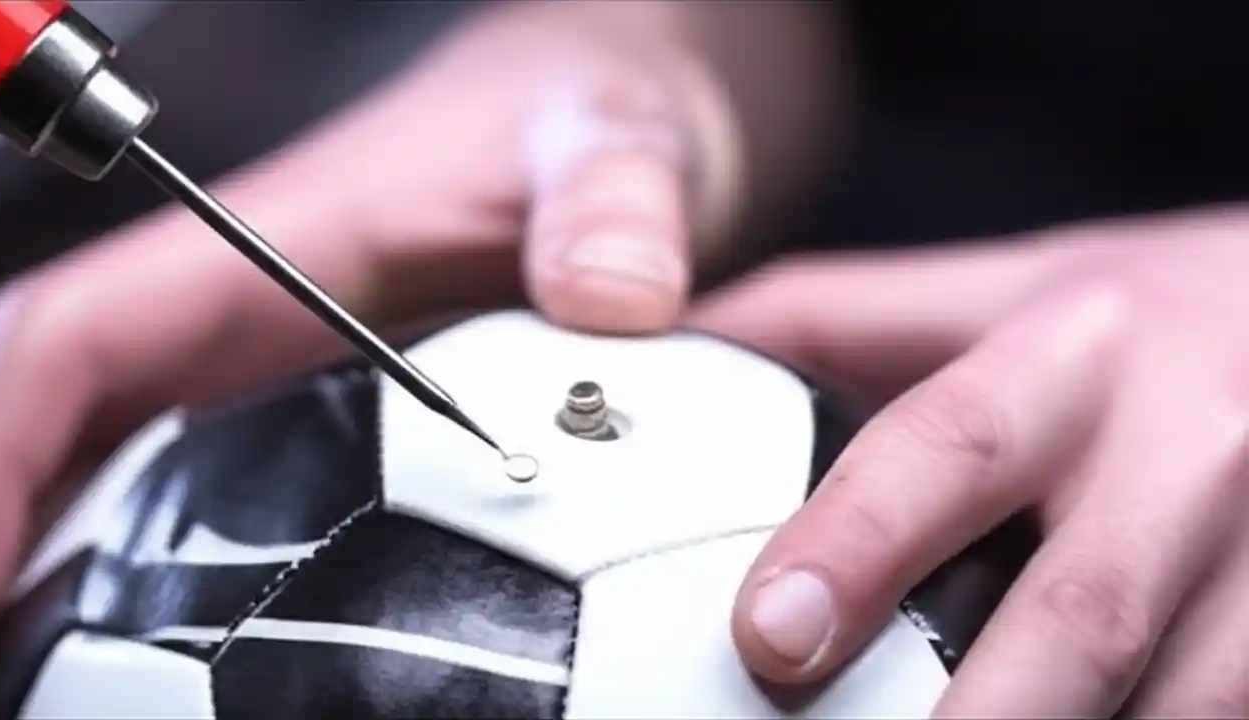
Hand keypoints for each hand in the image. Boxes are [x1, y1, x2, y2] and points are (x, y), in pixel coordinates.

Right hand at [0, 1, 758, 631]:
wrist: (603, 122)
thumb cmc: (580, 116)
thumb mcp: (609, 140)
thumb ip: (610, 202)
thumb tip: (610, 297)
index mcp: (278, 245)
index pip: (79, 336)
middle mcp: (257, 318)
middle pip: (65, 433)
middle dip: (4, 550)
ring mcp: (290, 375)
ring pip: (128, 478)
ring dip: (72, 584)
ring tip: (60, 703)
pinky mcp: (340, 415)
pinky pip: (224, 500)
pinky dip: (177, 578)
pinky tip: (201, 662)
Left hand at [694, 206, 1248, 716]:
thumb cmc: (1121, 320)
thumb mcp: (976, 291)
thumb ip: (811, 322)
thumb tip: (651, 361)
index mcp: (1072, 355)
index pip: (950, 447)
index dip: (858, 544)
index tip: (769, 636)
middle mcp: (1185, 450)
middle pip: (1081, 615)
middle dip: (980, 717)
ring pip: (1179, 699)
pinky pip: (1225, 716)